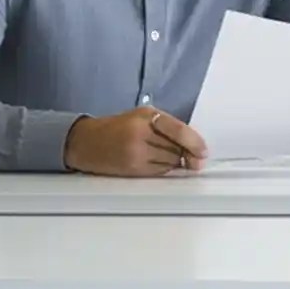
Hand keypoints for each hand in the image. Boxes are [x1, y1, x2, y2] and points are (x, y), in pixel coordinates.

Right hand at [64, 106, 208, 176]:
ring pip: (170, 162)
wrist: (85, 142)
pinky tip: (158, 163)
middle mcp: (140, 134)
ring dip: (176, 162)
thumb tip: (194, 144)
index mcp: (146, 116)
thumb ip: (166, 126)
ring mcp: (135, 153)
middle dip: (187, 153)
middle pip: (176, 148)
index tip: (204, 152)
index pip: (178, 130)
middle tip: (192, 156)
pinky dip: (164, 169)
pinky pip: (159, 171)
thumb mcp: (141, 116)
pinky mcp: (132, 169)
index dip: (195, 143)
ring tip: (168, 156)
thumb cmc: (117, 127)